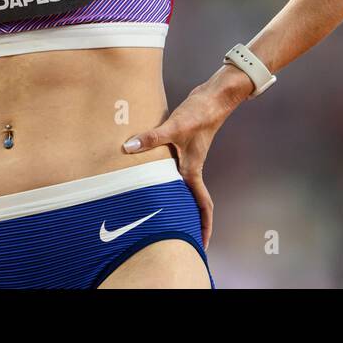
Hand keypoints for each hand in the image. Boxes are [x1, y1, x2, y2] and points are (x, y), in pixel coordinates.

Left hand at [120, 81, 239, 249]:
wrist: (214, 96)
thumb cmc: (200, 113)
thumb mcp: (174, 127)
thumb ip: (150, 138)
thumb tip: (128, 147)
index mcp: (193, 170)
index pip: (202, 205)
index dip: (204, 226)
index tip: (202, 246)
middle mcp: (191, 168)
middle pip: (191, 201)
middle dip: (187, 220)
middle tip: (177, 238)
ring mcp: (187, 157)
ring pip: (181, 186)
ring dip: (175, 200)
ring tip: (161, 214)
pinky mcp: (181, 146)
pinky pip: (171, 169)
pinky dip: (164, 177)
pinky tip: (150, 176)